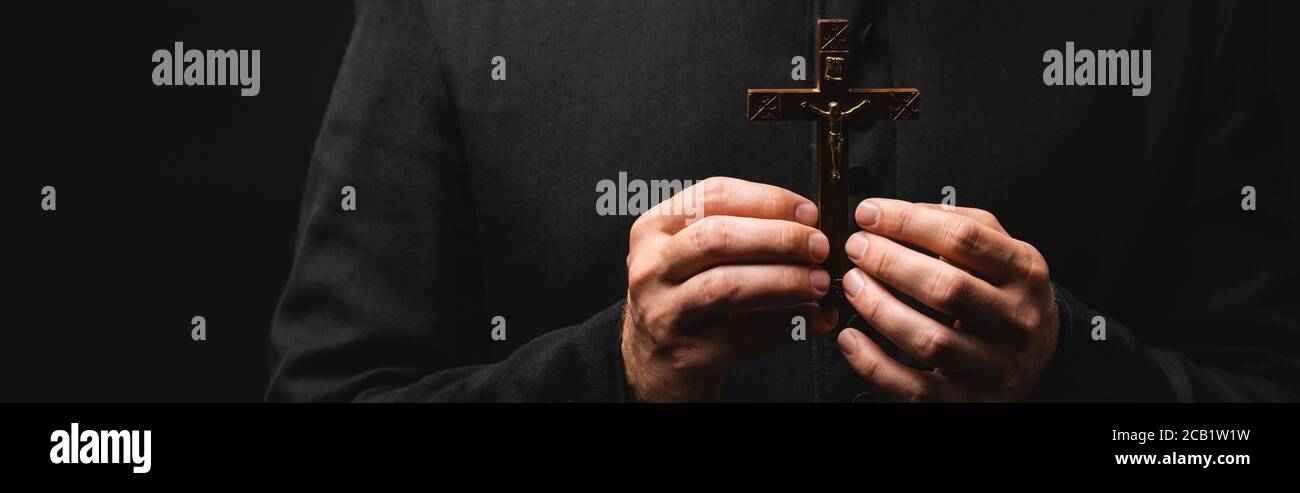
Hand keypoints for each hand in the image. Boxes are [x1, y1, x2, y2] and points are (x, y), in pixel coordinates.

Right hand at [623, 177, 838, 401]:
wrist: (654, 363)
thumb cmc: (684, 298)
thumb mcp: (690, 254)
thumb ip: (736, 231)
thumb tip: (807, 225)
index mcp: (654, 229)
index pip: (714, 196)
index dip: (768, 200)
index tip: (809, 213)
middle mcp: (652, 267)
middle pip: (719, 238)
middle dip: (780, 238)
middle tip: (819, 247)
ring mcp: (666, 312)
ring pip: (729, 285)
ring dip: (785, 280)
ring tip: (820, 282)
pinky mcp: (688, 353)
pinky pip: (748, 334)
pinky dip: (790, 325)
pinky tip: (817, 319)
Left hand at [837, 199, 1058, 400]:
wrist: (1042, 356)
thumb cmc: (1007, 294)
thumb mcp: (1002, 250)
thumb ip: (959, 223)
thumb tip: (896, 213)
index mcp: (1024, 271)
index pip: (964, 238)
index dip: (908, 221)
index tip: (869, 214)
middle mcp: (1016, 319)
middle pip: (947, 288)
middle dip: (890, 263)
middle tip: (856, 248)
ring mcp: (994, 365)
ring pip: (929, 340)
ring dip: (879, 309)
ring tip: (852, 284)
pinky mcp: (968, 400)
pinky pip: (914, 388)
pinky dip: (874, 363)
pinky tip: (850, 338)